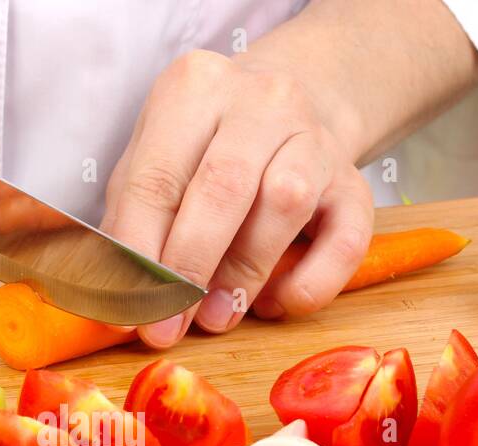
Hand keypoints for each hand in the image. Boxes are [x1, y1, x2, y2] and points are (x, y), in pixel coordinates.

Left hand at [101, 49, 373, 347]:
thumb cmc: (203, 148)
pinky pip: (346, 239)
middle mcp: (262, 101)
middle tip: (171, 325)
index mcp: (195, 88)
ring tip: (217, 316)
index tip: (132, 314)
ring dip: (246, 273)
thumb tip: (120, 301)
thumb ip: (131, 224)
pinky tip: (277, 302)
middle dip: (190, 269)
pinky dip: (311, 283)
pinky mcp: (356, 183)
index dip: (141, 256)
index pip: (157, 180)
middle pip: (224, 187)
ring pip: (287, 203)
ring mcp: (316, 137)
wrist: (295, 104)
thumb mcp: (153, 162)